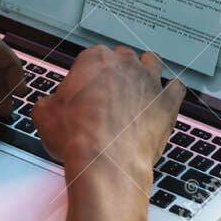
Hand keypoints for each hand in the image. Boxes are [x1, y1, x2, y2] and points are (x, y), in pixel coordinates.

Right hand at [34, 46, 183, 182]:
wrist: (107, 162)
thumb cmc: (78, 138)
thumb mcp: (44, 116)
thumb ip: (48, 102)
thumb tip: (48, 104)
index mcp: (94, 59)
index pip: (90, 57)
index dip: (86, 75)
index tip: (83, 90)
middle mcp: (125, 65)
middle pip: (122, 58)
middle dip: (115, 72)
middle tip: (106, 93)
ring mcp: (150, 82)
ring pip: (152, 63)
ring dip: (145, 71)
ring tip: (137, 86)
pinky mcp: (167, 103)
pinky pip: (176, 88)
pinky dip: (171, 91)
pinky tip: (165, 96)